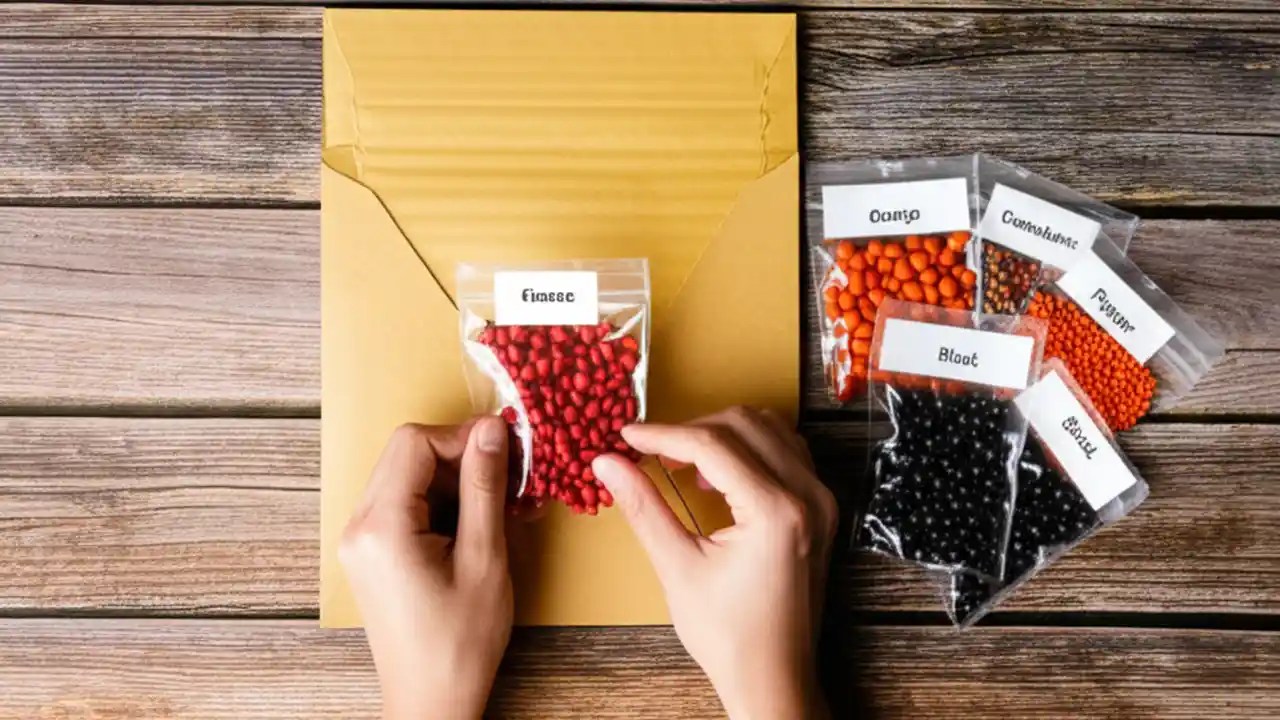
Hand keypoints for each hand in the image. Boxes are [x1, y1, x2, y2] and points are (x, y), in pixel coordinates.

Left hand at [340, 418, 512, 719]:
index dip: (463, 437)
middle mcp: (360, 526)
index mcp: (382, 526)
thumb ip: (485, 488)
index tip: (507, 448)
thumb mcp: (484, 559)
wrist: (431, 701)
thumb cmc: (459, 643)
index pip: (415, 443)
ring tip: (504, 506)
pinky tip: (480, 524)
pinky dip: (444, 504)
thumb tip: (493, 431)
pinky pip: (406, 505)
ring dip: (457, 481)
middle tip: (512, 476)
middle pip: (408, 455)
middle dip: (463, 457)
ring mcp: (362, 540)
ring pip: (409, 477)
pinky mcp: (373, 552)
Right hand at [592, 408, 836, 719]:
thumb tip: (607, 462)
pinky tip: (718, 476)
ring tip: (683, 463)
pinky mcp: (821, 509)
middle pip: (744, 425)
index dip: (663, 434)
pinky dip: (749, 449)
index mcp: (776, 512)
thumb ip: (644, 507)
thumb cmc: (729, 636)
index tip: (627, 434)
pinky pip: (787, 452)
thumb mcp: (677, 568)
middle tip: (651, 451)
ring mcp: (821, 501)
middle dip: (692, 430)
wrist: (775, 677)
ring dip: (723, 434)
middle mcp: (808, 497)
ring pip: (769, 429)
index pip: (713, 446)